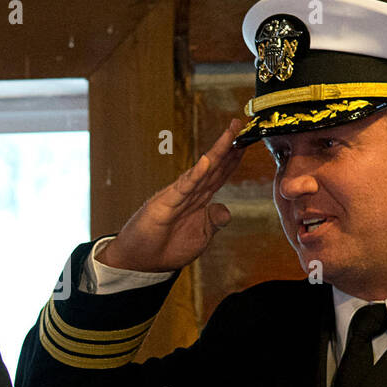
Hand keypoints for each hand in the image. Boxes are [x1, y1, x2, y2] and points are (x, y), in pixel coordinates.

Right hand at [97, 118, 245, 272]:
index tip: (247, 141)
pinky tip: (207, 161)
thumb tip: (226, 210)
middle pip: (213, 167)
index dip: (233, 159)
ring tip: (230, 134)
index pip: (219, 175)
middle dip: (228, 146)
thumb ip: (213, 222)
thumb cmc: (166, 250)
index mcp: (198, 201)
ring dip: (217, 152)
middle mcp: (189, 194)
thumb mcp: (199, 238)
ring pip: (202, 171)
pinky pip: (183, 188)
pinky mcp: (165, 204)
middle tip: (239, 124)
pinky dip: (195, 174)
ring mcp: (177, 197)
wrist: (139, 262)